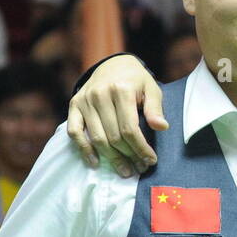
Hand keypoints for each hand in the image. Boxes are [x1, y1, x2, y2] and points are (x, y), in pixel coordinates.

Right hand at [66, 54, 166, 176]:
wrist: (113, 65)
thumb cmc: (136, 81)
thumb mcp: (151, 89)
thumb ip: (155, 108)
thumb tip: (161, 127)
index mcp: (121, 90)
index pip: (130, 128)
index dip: (141, 148)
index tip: (151, 161)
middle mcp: (100, 94)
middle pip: (114, 136)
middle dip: (129, 156)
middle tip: (139, 169)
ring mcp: (85, 100)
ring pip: (97, 138)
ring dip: (111, 158)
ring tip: (124, 171)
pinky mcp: (74, 105)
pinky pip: (74, 131)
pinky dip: (83, 149)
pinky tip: (95, 162)